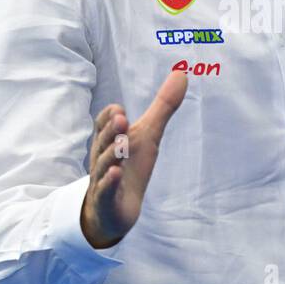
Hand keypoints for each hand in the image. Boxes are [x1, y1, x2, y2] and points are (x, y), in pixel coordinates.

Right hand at [80, 70, 187, 248]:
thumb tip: (182, 73)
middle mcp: (103, 157)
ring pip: (103, 165)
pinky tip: (116, 173)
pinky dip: (109, 182)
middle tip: (122, 118)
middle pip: (103, 141)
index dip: (110, 116)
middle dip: (112, 130)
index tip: (120, 109)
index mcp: (110, 139)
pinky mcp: (107, 202)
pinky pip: (105, 191)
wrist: (113, 211)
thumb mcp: (148, 136)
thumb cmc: (130, 166)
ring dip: (112, 154)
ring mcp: (103, 180)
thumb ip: (163, 107)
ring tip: (122, 143)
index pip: (104, 123)